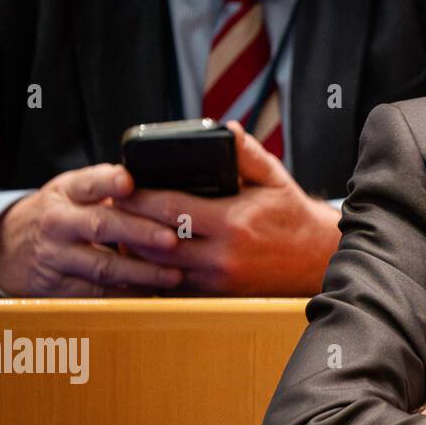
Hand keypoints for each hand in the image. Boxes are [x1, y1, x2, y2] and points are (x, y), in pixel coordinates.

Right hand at [0, 164, 182, 295]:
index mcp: (67, 192)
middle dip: (139, 232)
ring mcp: (56, 256)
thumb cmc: (61, 213)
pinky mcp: (57, 285)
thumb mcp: (75, 191)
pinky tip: (152, 292)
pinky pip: (96, 292)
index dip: (109, 182)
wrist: (8, 245)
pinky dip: (126, 294)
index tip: (129, 182)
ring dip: (141, 272)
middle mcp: (59, 222)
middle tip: (171, 239)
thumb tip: (163, 188)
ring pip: (102, 266)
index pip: (89, 183)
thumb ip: (110, 187)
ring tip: (173, 274)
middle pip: (101, 225)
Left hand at [113, 121, 341, 294]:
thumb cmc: (291, 215)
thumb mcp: (274, 178)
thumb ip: (247, 153)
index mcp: (235, 221)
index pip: (171, 208)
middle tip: (109, 207)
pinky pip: (171, 285)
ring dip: (133, 250)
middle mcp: (223, 254)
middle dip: (128, 223)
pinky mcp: (215, 294)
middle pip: (156, 240)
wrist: (316, 259)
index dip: (140, 197)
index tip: (121, 185)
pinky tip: (140, 256)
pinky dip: (151, 271)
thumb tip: (226, 129)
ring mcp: (218, 279)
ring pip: (158, 267)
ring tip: (117, 231)